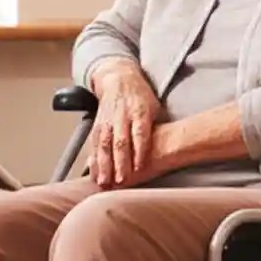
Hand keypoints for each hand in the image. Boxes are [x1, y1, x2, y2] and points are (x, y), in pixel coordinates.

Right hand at [88, 58, 160, 187]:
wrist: (118, 78)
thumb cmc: (140, 97)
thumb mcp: (154, 106)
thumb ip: (155, 128)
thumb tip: (167, 150)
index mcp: (139, 111)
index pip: (140, 133)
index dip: (139, 151)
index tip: (139, 168)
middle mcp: (121, 117)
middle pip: (120, 141)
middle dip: (120, 162)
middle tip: (121, 180)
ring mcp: (107, 121)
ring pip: (104, 145)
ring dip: (103, 165)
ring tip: (104, 182)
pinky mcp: (97, 125)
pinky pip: (94, 145)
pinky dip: (93, 160)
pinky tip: (94, 174)